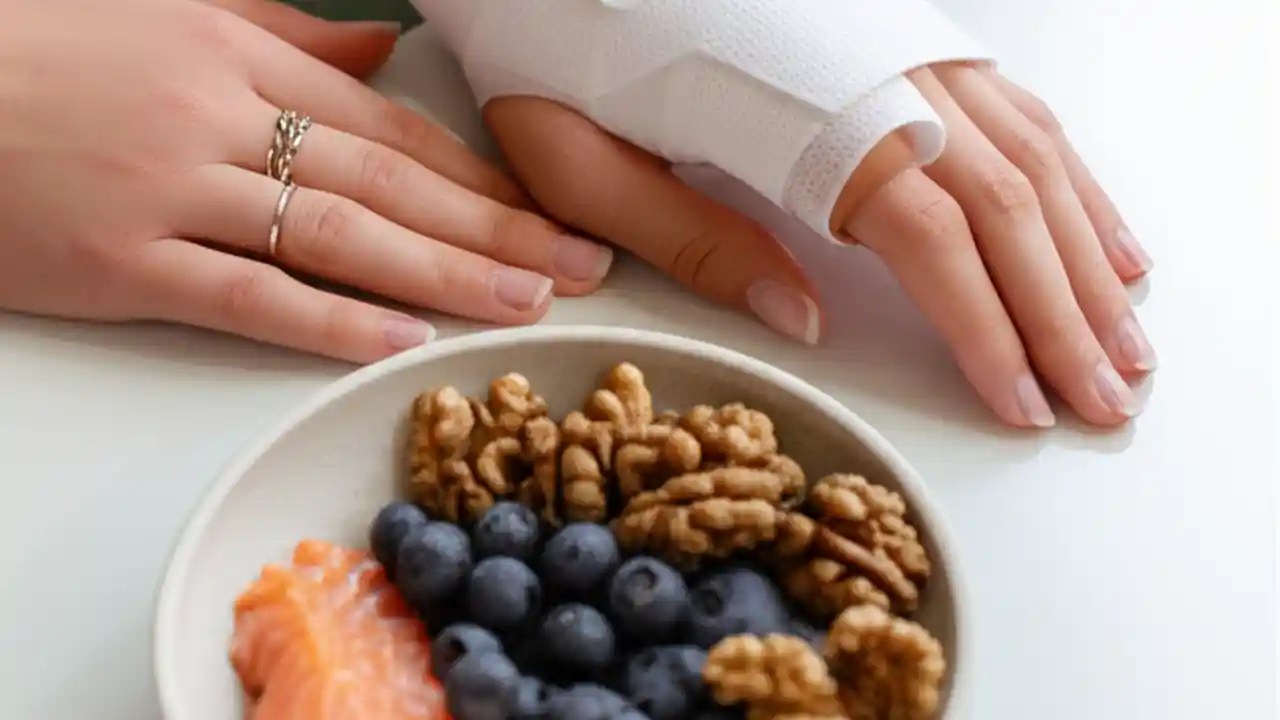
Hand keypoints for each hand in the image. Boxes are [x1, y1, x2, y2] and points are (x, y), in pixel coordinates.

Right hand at [0, 0, 612, 361]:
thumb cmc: (35, 49)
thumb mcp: (165, 14)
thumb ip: (284, 32)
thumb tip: (382, 52)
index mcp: (235, 54)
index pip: (387, 127)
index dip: (476, 177)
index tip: (545, 211)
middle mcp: (219, 117)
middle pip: (388, 183)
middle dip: (494, 230)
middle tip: (575, 266)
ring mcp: (172, 189)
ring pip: (337, 237)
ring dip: (442, 275)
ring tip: (522, 304)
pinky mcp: (121, 260)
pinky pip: (245, 294)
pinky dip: (328, 320)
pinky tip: (399, 340)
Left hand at [482, 64, 1152, 427]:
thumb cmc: (562, 42)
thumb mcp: (586, 160)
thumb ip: (694, 238)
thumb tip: (802, 317)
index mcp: (806, 119)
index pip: (933, 244)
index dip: (989, 331)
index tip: (1024, 402)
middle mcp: (882, 75)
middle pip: (1008, 207)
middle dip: (1064, 313)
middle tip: (1105, 400)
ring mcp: (907, 46)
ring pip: (1034, 154)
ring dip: (1087, 251)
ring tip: (1124, 337)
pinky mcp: (908, 32)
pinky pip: (1014, 106)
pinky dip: (1070, 174)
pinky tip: (1097, 231)